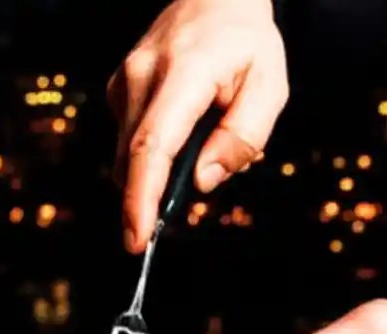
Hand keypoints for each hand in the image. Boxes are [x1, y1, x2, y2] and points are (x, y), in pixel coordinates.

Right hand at [108, 0, 288, 253]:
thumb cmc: (246, 42)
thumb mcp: (270, 86)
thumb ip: (242, 137)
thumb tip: (202, 181)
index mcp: (184, 74)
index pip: (152, 146)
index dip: (142, 198)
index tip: (137, 238)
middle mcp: (141, 77)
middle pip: (134, 160)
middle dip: (156, 192)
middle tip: (198, 180)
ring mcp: (122, 83)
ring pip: (129, 155)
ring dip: (161, 168)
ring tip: (202, 136)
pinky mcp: (116, 90)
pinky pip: (130, 141)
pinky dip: (155, 151)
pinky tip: (184, 126)